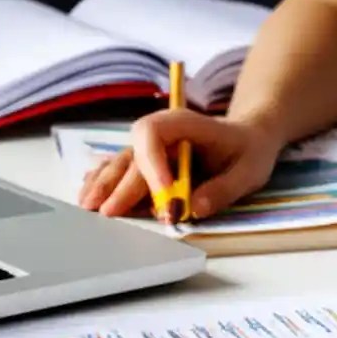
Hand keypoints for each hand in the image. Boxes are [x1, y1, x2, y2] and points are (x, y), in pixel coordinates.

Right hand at [78, 110, 282, 219]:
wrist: (248, 139)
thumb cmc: (249, 151)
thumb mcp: (249, 170)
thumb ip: (224, 188)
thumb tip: (195, 207)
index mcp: (184, 123)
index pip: (154, 135)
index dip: (153, 164)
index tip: (163, 195)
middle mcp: (161, 132)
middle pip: (133, 156)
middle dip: (122, 186)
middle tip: (110, 214)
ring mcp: (151, 148)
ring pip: (121, 163)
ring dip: (103, 184)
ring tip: (87, 206)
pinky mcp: (147, 162)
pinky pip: (120, 168)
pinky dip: (103, 181)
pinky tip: (87, 194)